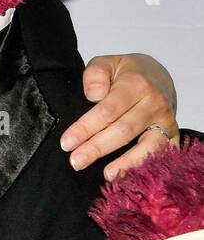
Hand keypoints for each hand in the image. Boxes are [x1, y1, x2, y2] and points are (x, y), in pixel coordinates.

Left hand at [62, 54, 179, 179]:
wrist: (157, 76)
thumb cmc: (125, 73)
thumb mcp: (107, 63)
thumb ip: (95, 74)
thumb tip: (94, 94)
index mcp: (135, 84)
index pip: (107, 110)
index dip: (86, 127)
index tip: (67, 142)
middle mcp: (154, 103)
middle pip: (123, 130)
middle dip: (97, 148)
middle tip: (76, 161)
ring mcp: (165, 120)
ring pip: (146, 145)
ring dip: (126, 162)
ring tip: (107, 174)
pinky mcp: (172, 134)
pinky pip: (161, 153)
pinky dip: (146, 165)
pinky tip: (129, 176)